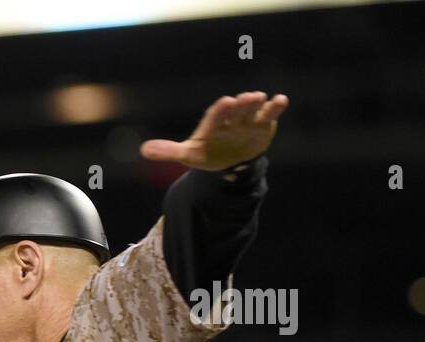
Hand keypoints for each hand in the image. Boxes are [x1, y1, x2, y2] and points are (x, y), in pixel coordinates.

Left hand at [140, 91, 287, 171]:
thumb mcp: (189, 155)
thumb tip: (143, 151)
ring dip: (256, 105)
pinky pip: (269, 114)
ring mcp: (247, 121)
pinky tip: (281, 100)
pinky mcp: (262, 125)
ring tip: (261, 97)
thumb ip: (169, 151)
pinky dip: (275, 107)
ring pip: (252, 110)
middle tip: (244, 97)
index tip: (226, 103)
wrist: (229, 160)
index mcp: (213, 124)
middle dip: (240, 105)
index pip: (215, 117)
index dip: (220, 112)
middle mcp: (230, 119)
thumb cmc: (208, 153)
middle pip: (235, 111)